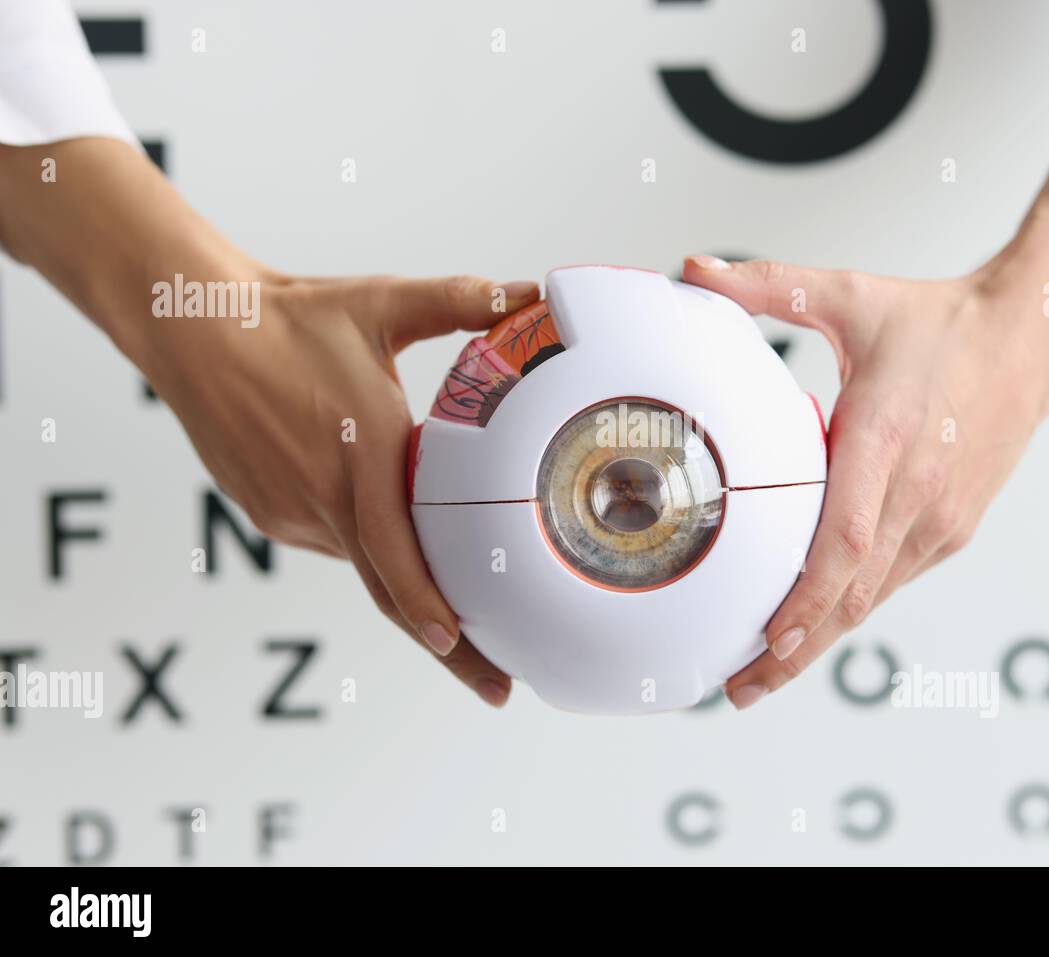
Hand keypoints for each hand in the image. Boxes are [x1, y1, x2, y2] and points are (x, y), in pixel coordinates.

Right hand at [0, 137, 539, 706]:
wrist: (194, 325)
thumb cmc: (293, 315)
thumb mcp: (386, 303)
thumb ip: (463, 301)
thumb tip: (531, 289)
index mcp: (364, 458)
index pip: (398, 557)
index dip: (432, 611)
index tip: (463, 649)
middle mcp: (326, 499)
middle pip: (390, 590)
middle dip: (446, 644)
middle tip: (494, 688)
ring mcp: (290, 512)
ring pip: (362, 559)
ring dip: (405, 580)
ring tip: (457, 599)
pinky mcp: (268, 512)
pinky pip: (330, 539)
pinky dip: (364, 542)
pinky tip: (380, 519)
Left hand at [683, 155, 1048, 708]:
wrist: (1033, 338)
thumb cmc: (938, 322)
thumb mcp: (848, 294)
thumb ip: (767, 285)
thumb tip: (695, 269)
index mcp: (885, 440)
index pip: (843, 542)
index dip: (805, 602)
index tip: (763, 643)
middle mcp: (919, 492)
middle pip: (853, 595)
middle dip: (795, 650)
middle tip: (740, 689)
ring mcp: (942, 518)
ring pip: (873, 598)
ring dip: (821, 639)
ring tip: (765, 673)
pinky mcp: (954, 527)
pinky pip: (894, 580)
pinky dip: (853, 609)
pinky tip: (816, 628)